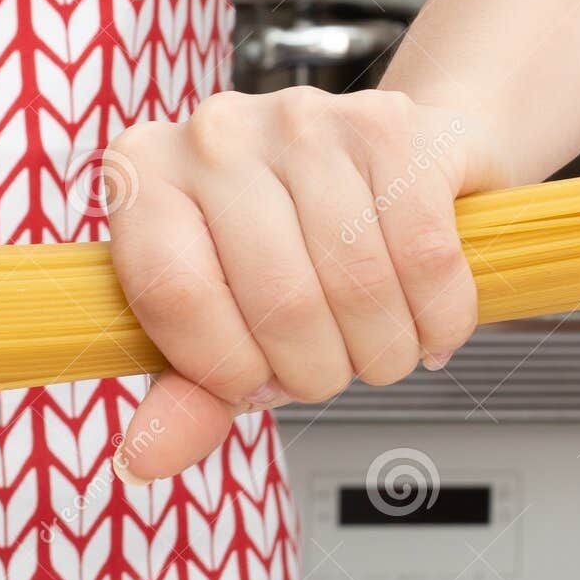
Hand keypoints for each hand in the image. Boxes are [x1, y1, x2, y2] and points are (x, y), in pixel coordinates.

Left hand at [105, 87, 493, 481]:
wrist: (388, 168)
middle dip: (316, 372)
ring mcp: (303, 118)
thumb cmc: (287, 255)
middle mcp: (213, 132)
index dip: (226, 368)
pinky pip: (425, 255)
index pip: (173, 295)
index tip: (254, 383)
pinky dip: (438, 318)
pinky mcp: (392, 123)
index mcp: (143, 175)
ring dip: (381, 352)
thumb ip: (183, 394)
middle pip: (277, 299)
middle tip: (327, 370)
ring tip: (378, 347)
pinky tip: (429, 325)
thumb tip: (141, 461)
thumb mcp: (219, 329)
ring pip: (357, 283)